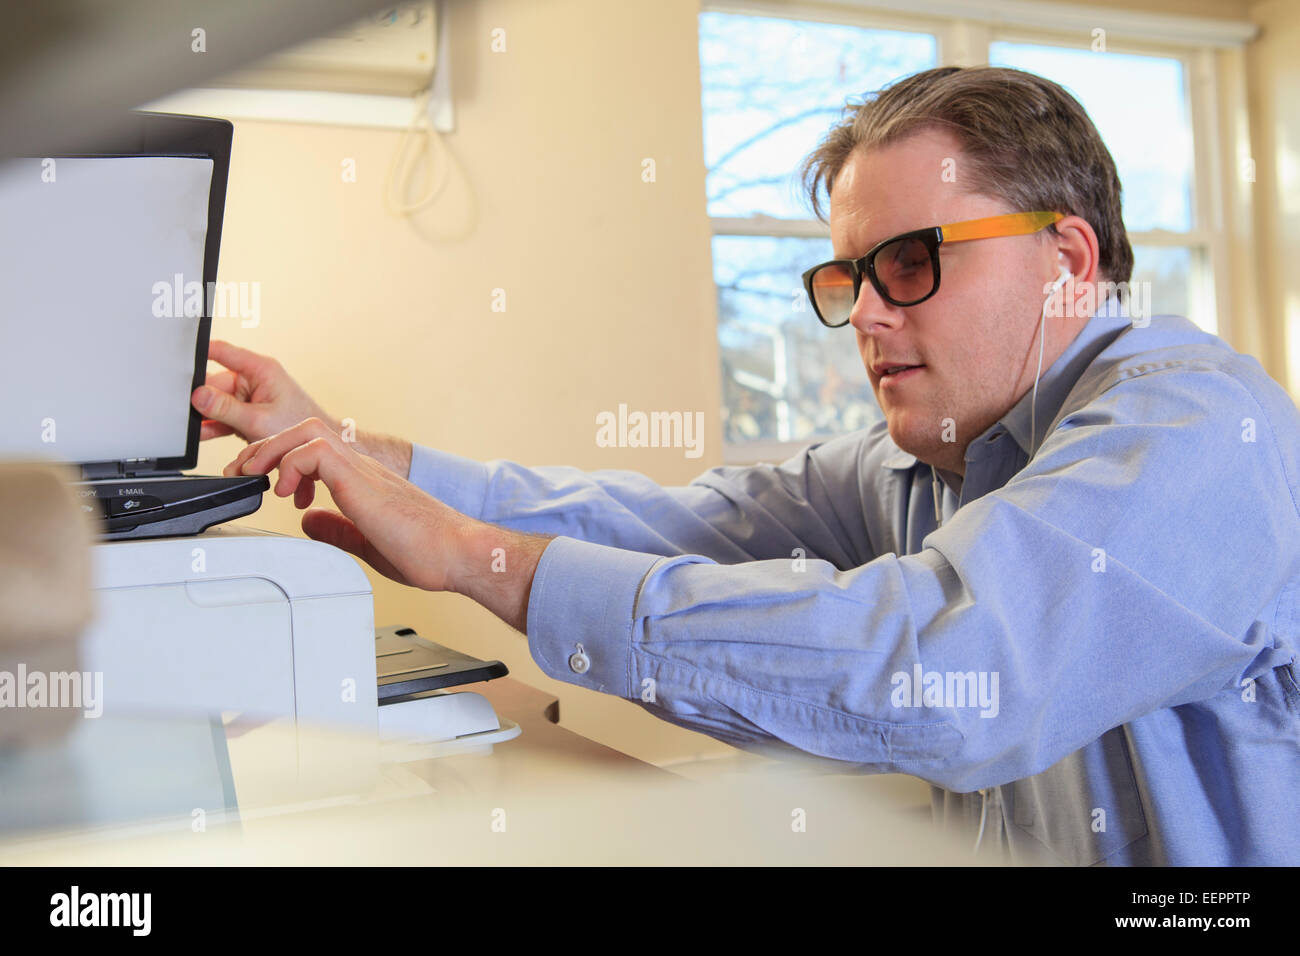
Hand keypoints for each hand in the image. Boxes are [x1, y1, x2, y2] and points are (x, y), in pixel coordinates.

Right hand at [193, 340, 334, 443]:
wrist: (311, 449)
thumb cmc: (298, 428)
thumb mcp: (258, 420)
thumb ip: (225, 408)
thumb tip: (198, 395)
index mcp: (259, 369)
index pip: (221, 352)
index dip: (198, 351)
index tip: (175, 356)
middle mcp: (253, 378)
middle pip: (214, 382)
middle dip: (200, 397)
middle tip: (183, 410)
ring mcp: (248, 396)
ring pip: (216, 402)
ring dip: (205, 415)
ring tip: (192, 427)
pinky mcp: (246, 412)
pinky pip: (223, 415)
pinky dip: (213, 425)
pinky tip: (201, 433)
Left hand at [225, 418, 552, 631]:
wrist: (457, 553)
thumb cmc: (427, 552)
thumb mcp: (366, 543)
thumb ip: (337, 529)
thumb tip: (310, 524)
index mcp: (361, 481)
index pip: (313, 449)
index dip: (279, 458)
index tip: (262, 479)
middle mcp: (361, 468)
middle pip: (302, 429)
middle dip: (263, 446)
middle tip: (242, 469)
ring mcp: (363, 469)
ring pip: (306, 431)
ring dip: (270, 448)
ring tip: (255, 472)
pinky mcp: (362, 479)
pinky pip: (316, 450)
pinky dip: (290, 464)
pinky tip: (285, 490)